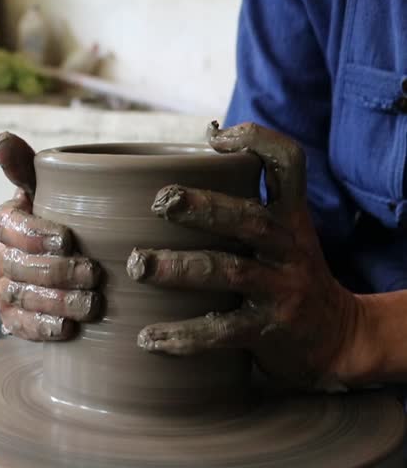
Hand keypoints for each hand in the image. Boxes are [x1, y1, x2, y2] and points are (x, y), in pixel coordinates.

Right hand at [0, 132, 101, 340]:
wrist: (67, 259)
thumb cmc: (61, 217)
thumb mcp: (49, 190)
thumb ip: (26, 166)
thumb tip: (0, 139)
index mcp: (7, 221)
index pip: (9, 226)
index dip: (35, 233)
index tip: (68, 239)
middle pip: (16, 266)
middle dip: (55, 272)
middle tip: (94, 274)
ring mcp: (3, 288)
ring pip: (19, 297)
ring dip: (55, 302)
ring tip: (91, 305)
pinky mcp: (12, 317)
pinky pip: (19, 325)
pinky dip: (42, 328)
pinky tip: (68, 329)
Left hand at [129, 122, 363, 390]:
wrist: (342, 340)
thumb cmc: (288, 277)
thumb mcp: (282, 235)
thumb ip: (245, 204)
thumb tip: (197, 151)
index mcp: (290, 217)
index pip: (288, 164)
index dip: (257, 141)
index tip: (215, 138)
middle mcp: (288, 248)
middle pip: (249, 218)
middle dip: (203, 207)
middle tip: (161, 202)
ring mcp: (281, 290)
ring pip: (229, 272)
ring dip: (179, 267)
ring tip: (138, 265)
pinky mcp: (269, 331)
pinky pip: (222, 331)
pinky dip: (183, 335)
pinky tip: (148, 338)